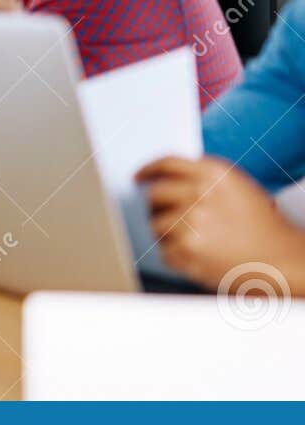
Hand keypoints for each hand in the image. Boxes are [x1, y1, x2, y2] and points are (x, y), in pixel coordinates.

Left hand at [137, 155, 304, 289]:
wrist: (284, 261)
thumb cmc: (263, 227)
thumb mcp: (237, 188)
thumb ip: (203, 179)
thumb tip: (164, 180)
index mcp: (213, 172)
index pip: (167, 163)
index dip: (148, 170)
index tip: (138, 177)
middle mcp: (199, 192)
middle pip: (155, 194)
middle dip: (157, 207)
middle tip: (168, 218)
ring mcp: (191, 220)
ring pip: (156, 224)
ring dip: (168, 235)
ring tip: (195, 242)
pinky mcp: (187, 248)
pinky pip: (165, 252)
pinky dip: (178, 258)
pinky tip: (201, 258)